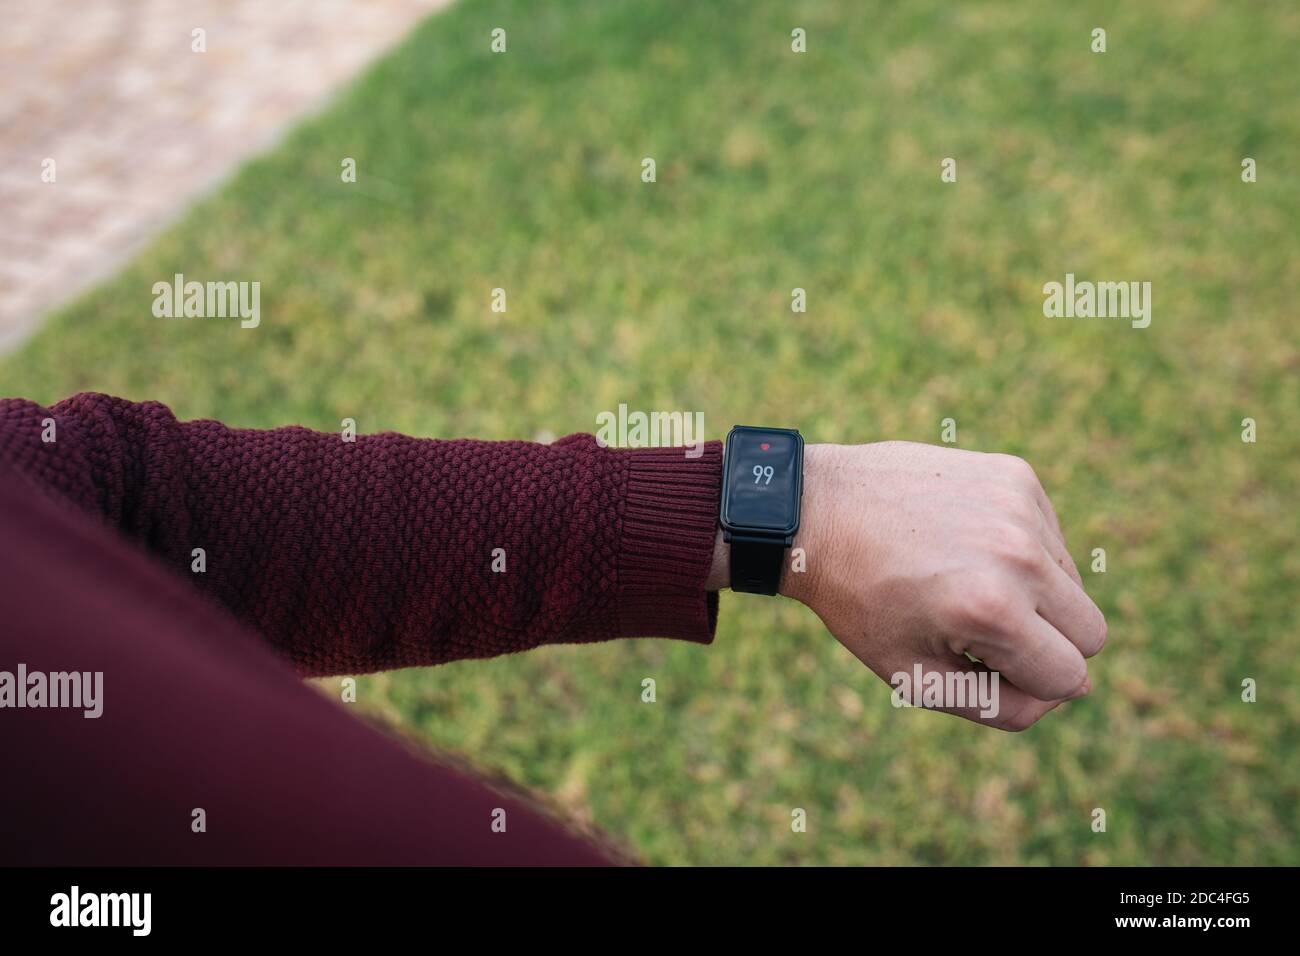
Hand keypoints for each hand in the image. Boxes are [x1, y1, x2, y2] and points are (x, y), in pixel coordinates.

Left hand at [713, 441, 1105, 730]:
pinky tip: (963, 543)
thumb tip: (1065, 693)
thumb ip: (998, 705)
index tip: (985, 667)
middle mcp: (1017, 554)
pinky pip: (1050, 536)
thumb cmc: (859, 600)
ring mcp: (1020, 507)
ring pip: (1074, 582)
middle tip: (982, 631)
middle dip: (1045, 645)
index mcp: (992, 610)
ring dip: (1034, 595)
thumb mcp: (913, 675)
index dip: (1031, 687)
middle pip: (1090, 632)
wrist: (816, 510)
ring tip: (964, 582)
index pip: (1069, 677)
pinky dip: (1021, 550)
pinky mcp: (1016, 475)